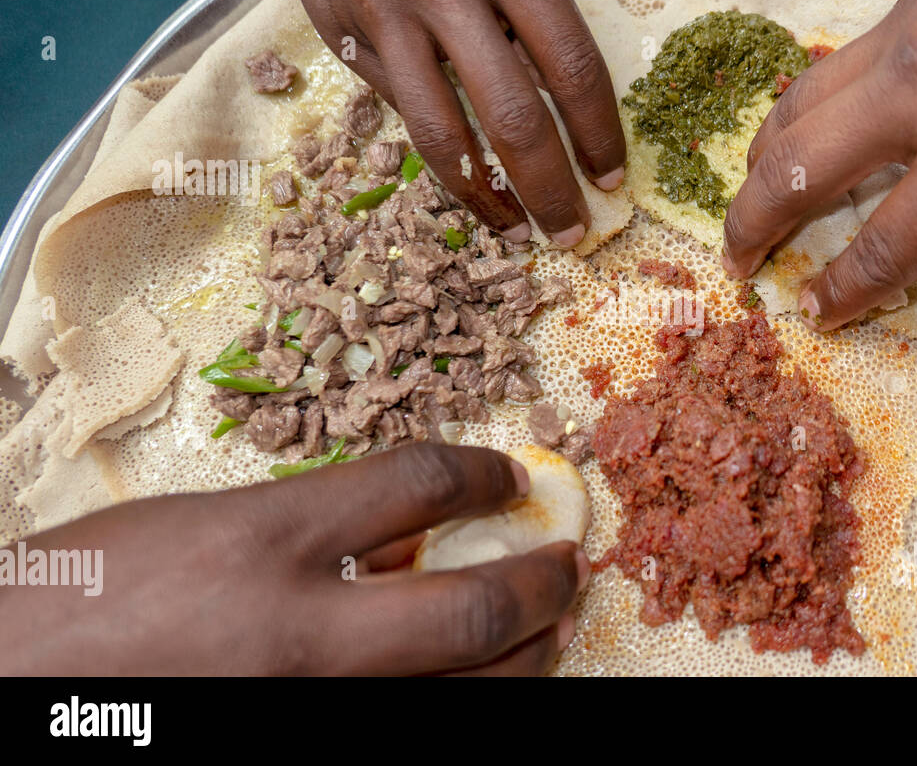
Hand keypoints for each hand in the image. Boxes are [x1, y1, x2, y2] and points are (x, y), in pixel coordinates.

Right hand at [0, 443, 587, 675]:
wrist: (16, 683)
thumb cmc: (84, 599)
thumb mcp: (198, 529)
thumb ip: (308, 529)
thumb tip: (406, 541)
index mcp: (263, 544)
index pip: (414, 485)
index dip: (481, 471)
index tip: (508, 473)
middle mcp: (299, 638)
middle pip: (470, 611)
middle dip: (542, 582)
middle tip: (569, 562)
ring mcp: (310, 710)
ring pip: (467, 693)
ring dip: (530, 658)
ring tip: (552, 627)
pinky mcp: (307, 747)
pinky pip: (419, 726)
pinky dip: (463, 699)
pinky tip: (480, 681)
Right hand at [283, 0, 624, 247]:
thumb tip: (562, 83)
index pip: (570, 62)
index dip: (597, 130)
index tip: (611, 173)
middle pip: (512, 116)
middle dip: (549, 187)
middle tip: (571, 230)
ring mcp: (383, 11)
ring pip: (440, 133)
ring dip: (482, 197)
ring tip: (512, 228)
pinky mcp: (338, 27)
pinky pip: (392, 102)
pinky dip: (429, 138)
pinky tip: (456, 162)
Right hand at [724, 0, 916, 351]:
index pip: (878, 245)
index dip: (838, 289)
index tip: (813, 312)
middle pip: (799, 168)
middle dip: (752, 223)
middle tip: (737, 259)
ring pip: (800, 98)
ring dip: (765, 157)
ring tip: (756, 193)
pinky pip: (841, 55)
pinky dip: (810, 99)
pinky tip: (819, 120)